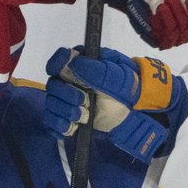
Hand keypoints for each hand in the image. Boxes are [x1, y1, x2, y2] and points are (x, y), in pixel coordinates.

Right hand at [42, 47, 174, 160]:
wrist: (136, 114)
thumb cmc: (128, 89)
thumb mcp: (118, 76)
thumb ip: (97, 70)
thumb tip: (73, 63)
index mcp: (83, 63)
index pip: (60, 59)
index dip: (56, 64)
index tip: (59, 71)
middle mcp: (71, 80)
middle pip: (54, 85)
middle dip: (66, 95)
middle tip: (85, 103)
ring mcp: (68, 100)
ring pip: (51, 104)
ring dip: (64, 112)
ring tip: (84, 117)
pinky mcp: (67, 117)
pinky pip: (52, 121)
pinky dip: (58, 126)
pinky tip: (71, 128)